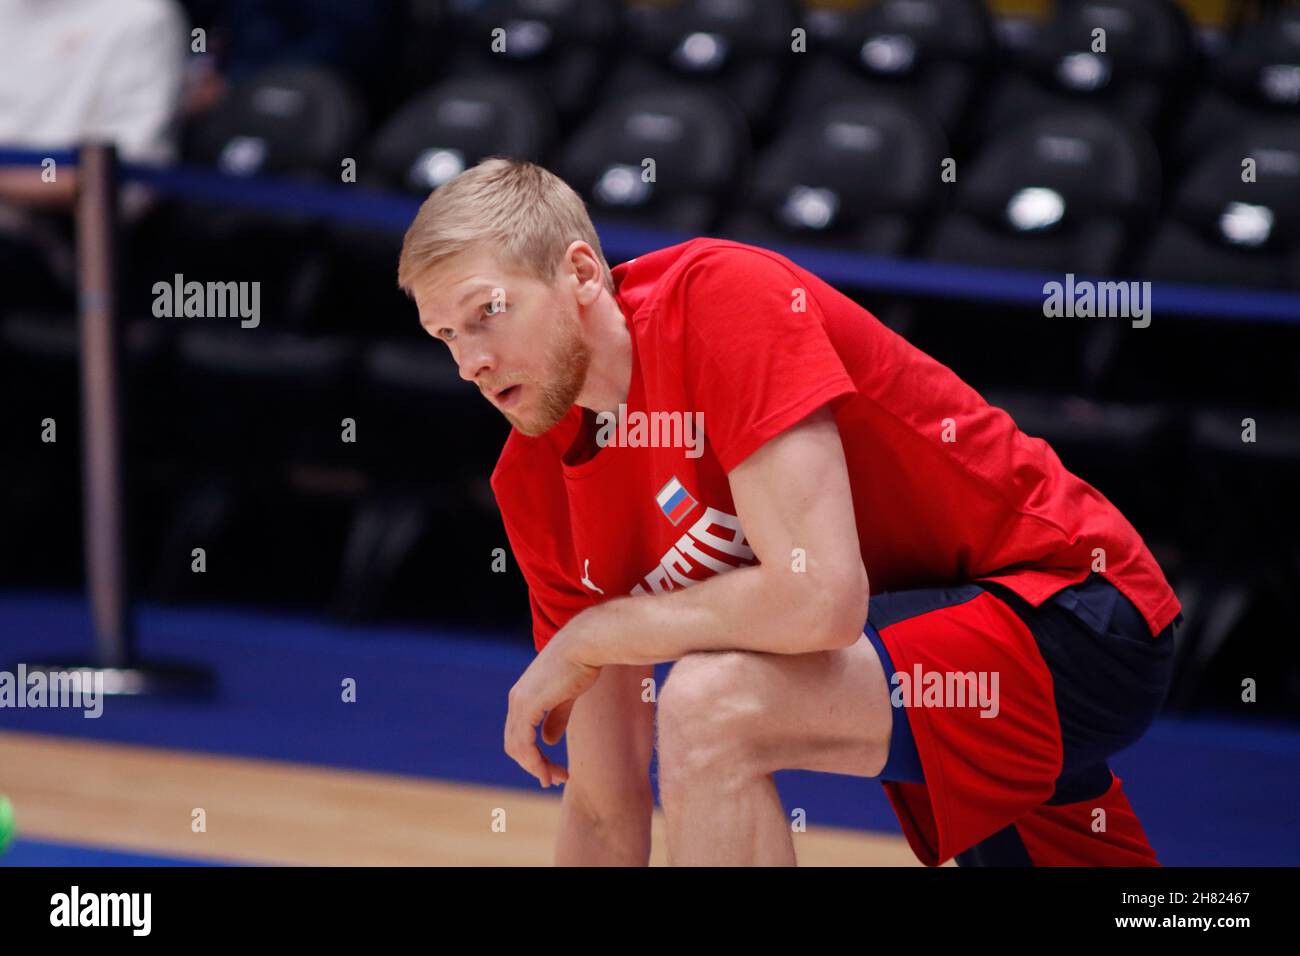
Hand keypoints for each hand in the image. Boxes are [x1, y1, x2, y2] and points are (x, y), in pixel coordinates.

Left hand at [503, 622, 601, 787]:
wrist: (586, 644)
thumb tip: (548, 740)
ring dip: (536, 768)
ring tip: (555, 779)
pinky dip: (535, 761)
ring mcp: (520, 702)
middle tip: (554, 780)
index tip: (552, 770)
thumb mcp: (566, 695)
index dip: (533, 756)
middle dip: (533, 766)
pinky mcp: (528, 704)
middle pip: (514, 744)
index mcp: (523, 695)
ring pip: (518, 747)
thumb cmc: (582, 663)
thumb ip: (556, 717)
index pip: (519, 734)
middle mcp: (516, 699)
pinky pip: (525, 743)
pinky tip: (548, 771)